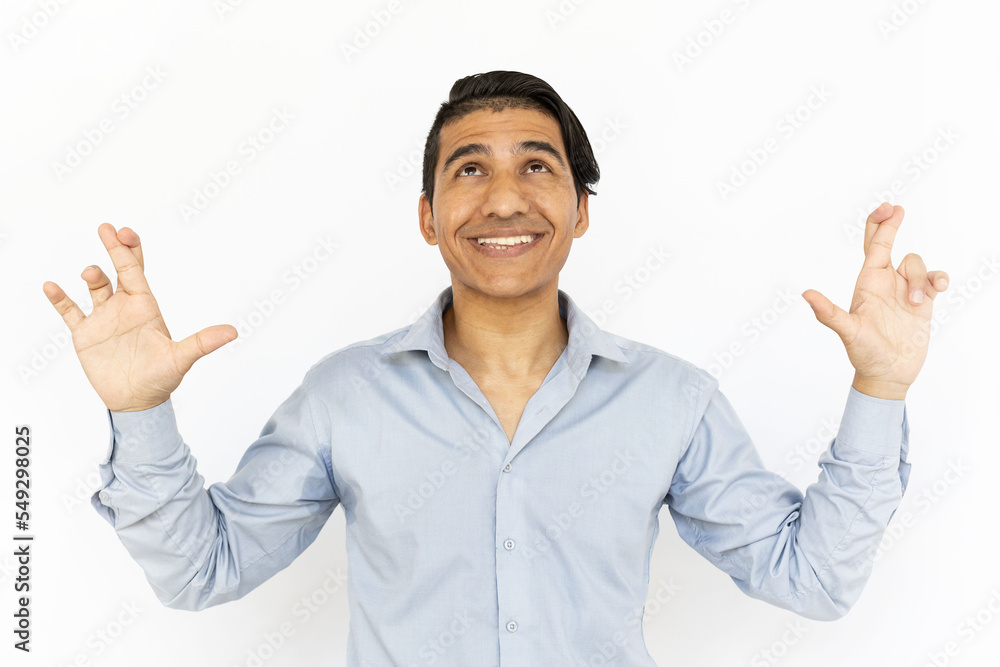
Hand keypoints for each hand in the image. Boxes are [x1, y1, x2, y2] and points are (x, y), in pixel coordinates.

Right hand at [42, 224, 236, 411]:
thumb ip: (203, 343)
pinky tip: (51, 286)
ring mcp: (104, 319)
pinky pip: (70, 312)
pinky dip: (60, 299)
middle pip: (118, 271)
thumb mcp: (181, 359)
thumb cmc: (161, 379)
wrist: (137, 401)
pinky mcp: (86, 335)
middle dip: (114, 249)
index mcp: (145, 307)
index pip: (137, 272)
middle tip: (106, 228)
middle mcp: (124, 307)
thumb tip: (233, 332)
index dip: (130, 251)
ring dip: (92, 276)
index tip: (123, 233)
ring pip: (96, 288)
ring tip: (91, 273)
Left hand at [801, 202, 948, 399]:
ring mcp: (904, 291)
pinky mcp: (923, 303)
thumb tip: (806, 295)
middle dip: (892, 224)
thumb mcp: (847, 332)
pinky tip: (938, 289)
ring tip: (914, 305)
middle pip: (890, 245)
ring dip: (918, 280)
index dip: (880, 225)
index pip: (874, 247)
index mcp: (867, 283)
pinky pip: (934, 279)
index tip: (889, 208)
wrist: (887, 374)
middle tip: (898, 209)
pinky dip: (938, 279)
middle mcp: (885, 283)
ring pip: (916, 265)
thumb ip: (828, 313)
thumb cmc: (864, 354)